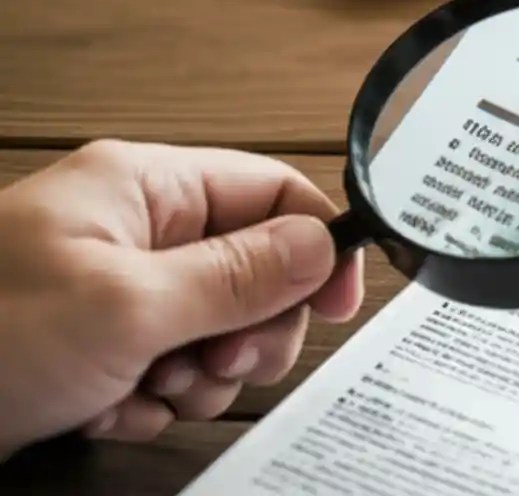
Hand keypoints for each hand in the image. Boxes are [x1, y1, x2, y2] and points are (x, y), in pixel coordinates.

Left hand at [0, 140, 363, 456]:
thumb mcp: (128, 306)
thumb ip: (238, 275)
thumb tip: (321, 245)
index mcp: (148, 188)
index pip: (274, 192)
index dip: (318, 246)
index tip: (339, 304)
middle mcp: (140, 230)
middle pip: (259, 270)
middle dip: (249, 331)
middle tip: (217, 362)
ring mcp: (122, 287)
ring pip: (220, 329)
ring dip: (199, 374)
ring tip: (147, 387)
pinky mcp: (104, 339)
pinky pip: (173, 367)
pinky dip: (154, 396)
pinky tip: (108, 405)